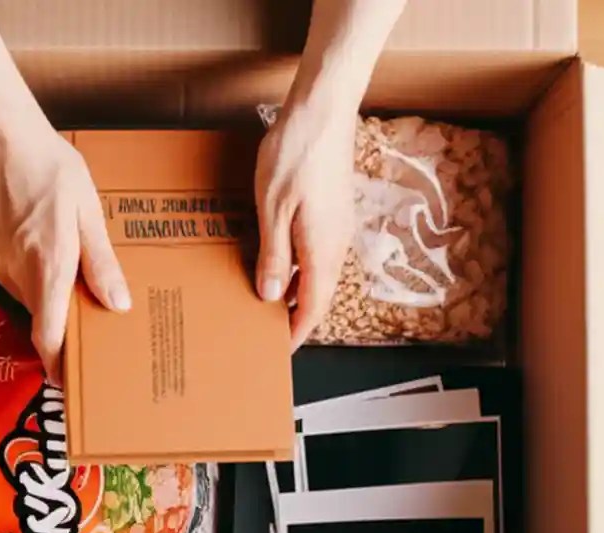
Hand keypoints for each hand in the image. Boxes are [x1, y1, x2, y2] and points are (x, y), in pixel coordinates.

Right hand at [0, 126, 130, 380]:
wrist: (3, 137)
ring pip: (26, 294)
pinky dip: (27, 270)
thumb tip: (117, 305)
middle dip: (61, 316)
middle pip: (41, 314)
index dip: (58, 363)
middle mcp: (17, 270)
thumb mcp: (89, 213)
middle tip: (86, 306)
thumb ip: (102, 262)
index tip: (68, 380)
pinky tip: (38, 240)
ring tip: (63, 258)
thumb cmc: (53, 168)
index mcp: (48, 264)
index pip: (48, 335)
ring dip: (46, 289)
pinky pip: (9, 275)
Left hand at [255, 102, 354, 346]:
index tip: (280, 351)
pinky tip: (276, 258)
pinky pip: (316, 250)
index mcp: (323, 250)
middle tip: (265, 330)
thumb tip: (271, 295)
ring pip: (317, 272)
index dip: (296, 333)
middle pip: (318, 294)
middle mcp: (337, 244)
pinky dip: (297, 265)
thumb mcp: (273, 209)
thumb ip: (273, 255)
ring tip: (265, 298)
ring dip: (294, 289)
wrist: (324, 110)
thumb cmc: (296, 154)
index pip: (313, 308)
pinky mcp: (333, 210)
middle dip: (294, 316)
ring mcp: (338, 226)